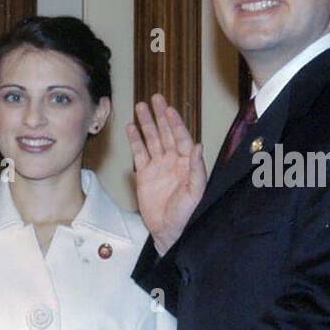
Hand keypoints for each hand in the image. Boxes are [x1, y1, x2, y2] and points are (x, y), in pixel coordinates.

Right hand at [127, 93, 206, 254]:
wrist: (169, 231)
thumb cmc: (187, 214)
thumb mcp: (196, 193)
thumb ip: (197, 169)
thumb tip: (198, 146)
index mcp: (188, 163)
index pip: (182, 137)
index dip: (175, 123)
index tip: (168, 109)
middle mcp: (174, 161)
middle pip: (166, 133)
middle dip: (160, 116)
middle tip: (155, 98)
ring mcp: (158, 166)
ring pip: (152, 140)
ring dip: (146, 124)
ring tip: (140, 107)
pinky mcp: (145, 175)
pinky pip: (139, 154)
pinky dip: (135, 141)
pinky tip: (131, 128)